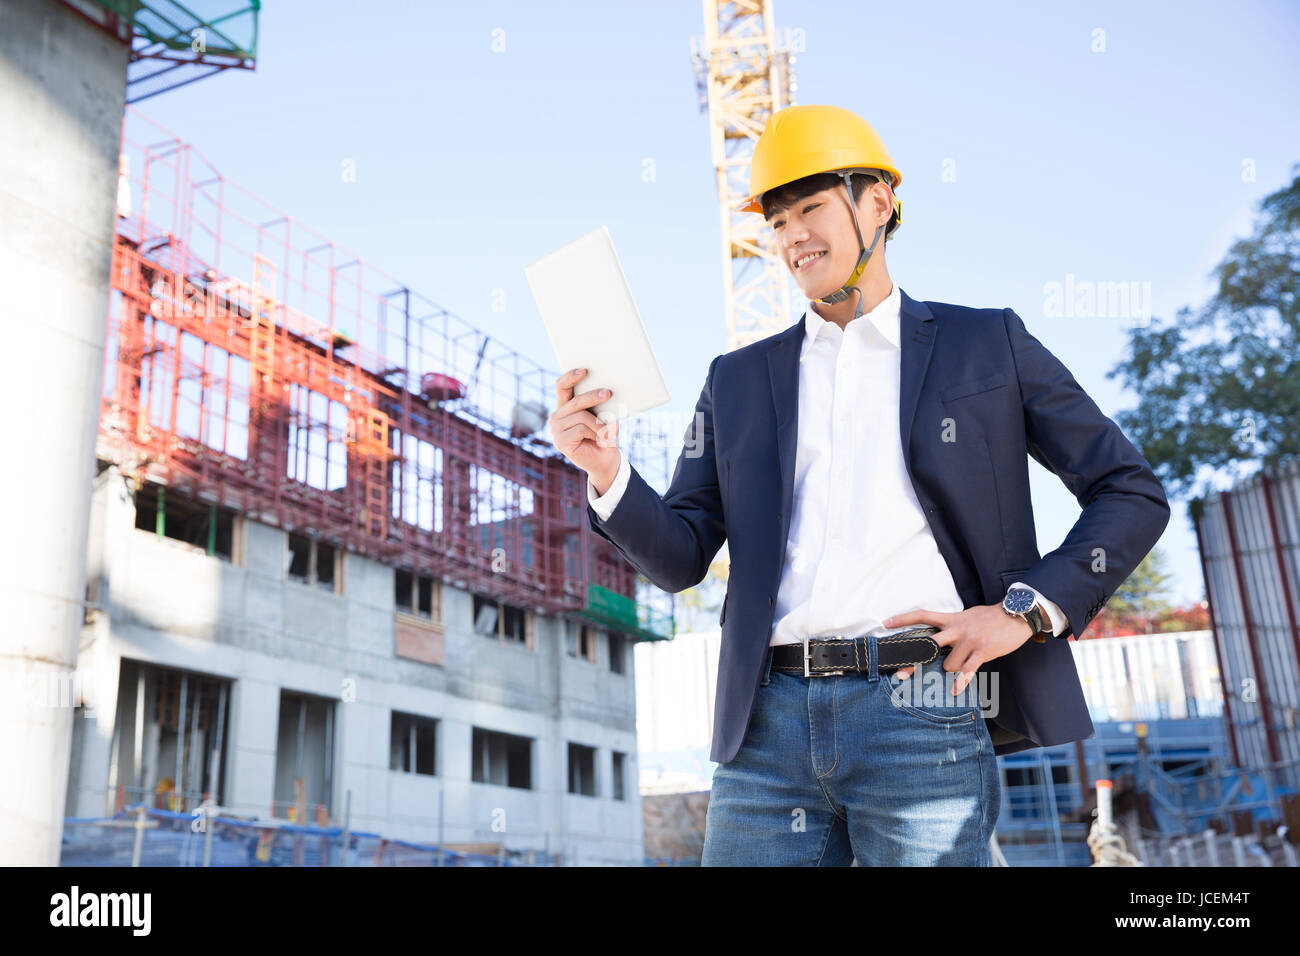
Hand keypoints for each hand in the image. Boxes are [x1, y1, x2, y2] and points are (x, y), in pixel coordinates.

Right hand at [549, 368, 620, 486]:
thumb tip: (605, 392)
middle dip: (593, 396)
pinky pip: (581, 428)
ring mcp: (556, 429)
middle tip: (608, 393)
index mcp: (565, 407)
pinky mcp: (560, 441)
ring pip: (582, 416)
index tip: (584, 370)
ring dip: (599, 424)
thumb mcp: (603, 416)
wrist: (605, 461)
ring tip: (606, 433)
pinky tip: (598, 440)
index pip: (562, 387)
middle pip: (575, 400)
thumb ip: (600, 406)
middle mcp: (557, 416)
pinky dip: (595, 433)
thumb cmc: (604, 435)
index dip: (571, 377)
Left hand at [882, 604, 1035, 693]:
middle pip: (928, 644)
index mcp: (951, 618)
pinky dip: (961, 681)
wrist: (1016, 615)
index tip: (885, 623)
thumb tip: (939, 635)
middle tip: (899, 673)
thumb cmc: (991, 617)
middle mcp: (956, 629)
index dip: (903, 619)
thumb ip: (952, 624)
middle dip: (913, 660)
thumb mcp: (967, 615)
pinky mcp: (982, 652)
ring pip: (948, 664)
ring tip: (959, 668)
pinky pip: (968, 670)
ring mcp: (969, 641)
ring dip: (950, 671)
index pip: (922, 615)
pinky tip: (956, 691)